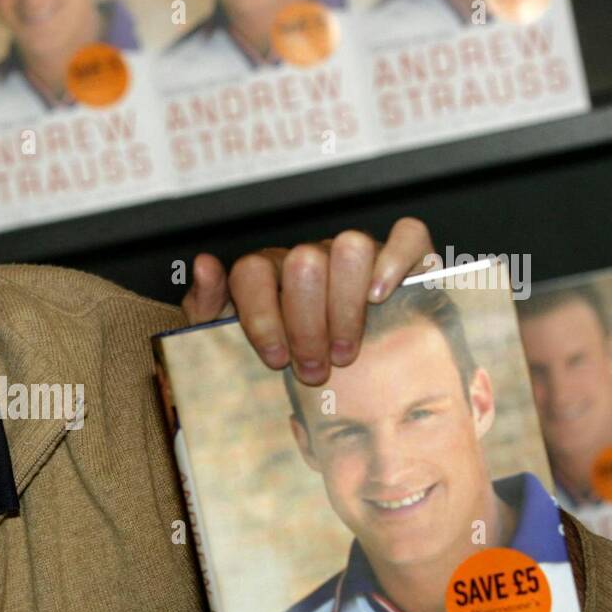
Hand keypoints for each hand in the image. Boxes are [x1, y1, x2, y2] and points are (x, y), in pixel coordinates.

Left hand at [181, 217, 435, 385]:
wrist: (337, 374)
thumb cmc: (282, 355)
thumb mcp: (230, 338)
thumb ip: (207, 305)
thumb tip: (204, 265)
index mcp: (267, 273)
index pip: (254, 271)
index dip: (262, 316)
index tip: (277, 359)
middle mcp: (310, 257)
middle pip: (304, 263)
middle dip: (308, 326)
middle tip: (315, 369)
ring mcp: (353, 254)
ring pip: (351, 247)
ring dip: (347, 307)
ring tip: (345, 353)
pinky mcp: (401, 257)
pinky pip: (407, 236)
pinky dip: (396, 262)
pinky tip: (381, 298)